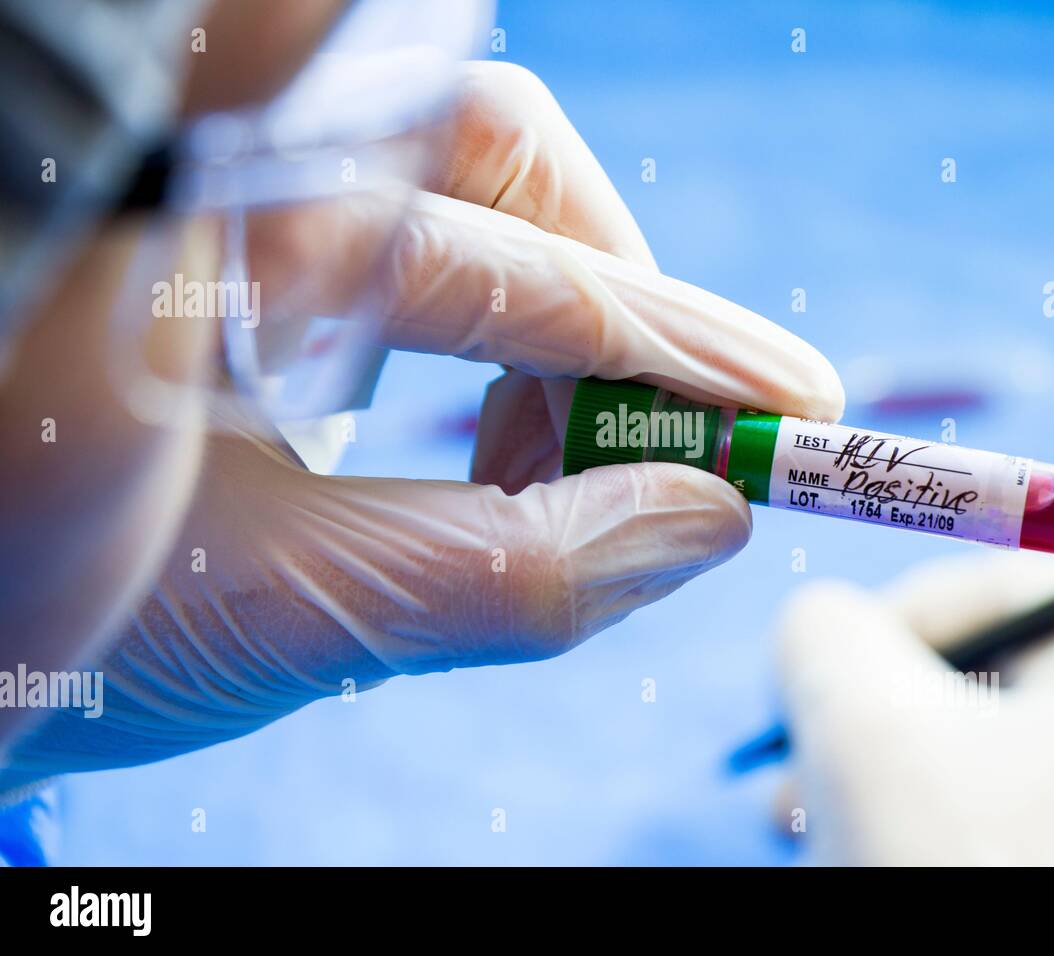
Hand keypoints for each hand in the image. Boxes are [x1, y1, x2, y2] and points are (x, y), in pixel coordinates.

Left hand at [0, 62, 842, 783]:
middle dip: (622, 303)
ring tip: (575, 476)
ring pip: (467, 193)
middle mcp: (228, 185)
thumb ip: (505, 577)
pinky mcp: (253, 255)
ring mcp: (239, 210)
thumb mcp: (280, 614)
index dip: (668, 335)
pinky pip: (419, 250)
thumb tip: (702, 526)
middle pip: (495, 158)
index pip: (502, 254)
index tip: (790, 414)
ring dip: (563, 330)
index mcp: (213, 248)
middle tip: (699, 447)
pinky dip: (498, 342)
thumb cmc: (30, 626)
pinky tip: (504, 444)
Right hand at [774, 554, 1053, 864]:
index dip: (891, 616)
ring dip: (901, 784)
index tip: (821, 686)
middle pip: (1004, 681)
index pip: (1004, 581)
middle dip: (880, 720)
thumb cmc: (941, 875)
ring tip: (826, 835)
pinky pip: (1037, 835)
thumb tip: (828, 629)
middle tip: (805, 775)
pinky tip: (891, 872)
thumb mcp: (849, 719)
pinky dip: (954, 840)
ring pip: (1010, 766)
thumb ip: (825, 626)